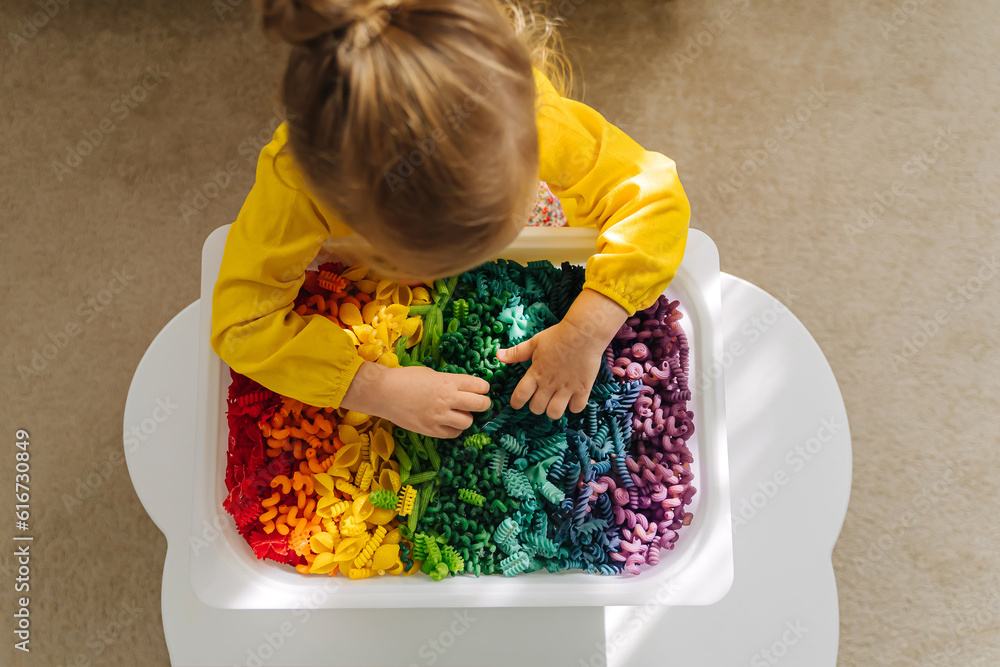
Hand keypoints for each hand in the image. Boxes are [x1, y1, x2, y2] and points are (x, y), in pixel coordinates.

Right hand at [341, 362, 490, 438]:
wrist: (383, 393)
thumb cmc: (405, 378)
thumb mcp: (431, 374)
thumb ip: (448, 382)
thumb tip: (462, 389)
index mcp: (447, 382)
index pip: (479, 385)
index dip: (484, 388)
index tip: (482, 389)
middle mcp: (446, 399)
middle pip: (480, 404)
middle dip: (484, 404)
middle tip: (480, 403)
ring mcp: (438, 417)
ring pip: (468, 422)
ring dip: (467, 418)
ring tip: (459, 414)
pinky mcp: (430, 430)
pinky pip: (453, 434)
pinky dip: (454, 429)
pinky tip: (448, 423)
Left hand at [497, 289, 628, 418]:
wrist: (583, 333)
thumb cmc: (558, 336)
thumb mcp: (535, 342)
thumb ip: (516, 352)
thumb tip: (498, 355)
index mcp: (536, 373)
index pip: (520, 395)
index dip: (516, 402)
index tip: (517, 403)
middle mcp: (549, 384)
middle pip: (536, 408)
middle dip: (535, 406)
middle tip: (540, 398)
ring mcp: (566, 388)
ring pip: (554, 413)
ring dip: (553, 410)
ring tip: (555, 402)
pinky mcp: (582, 389)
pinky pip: (576, 408)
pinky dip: (574, 407)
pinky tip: (572, 399)